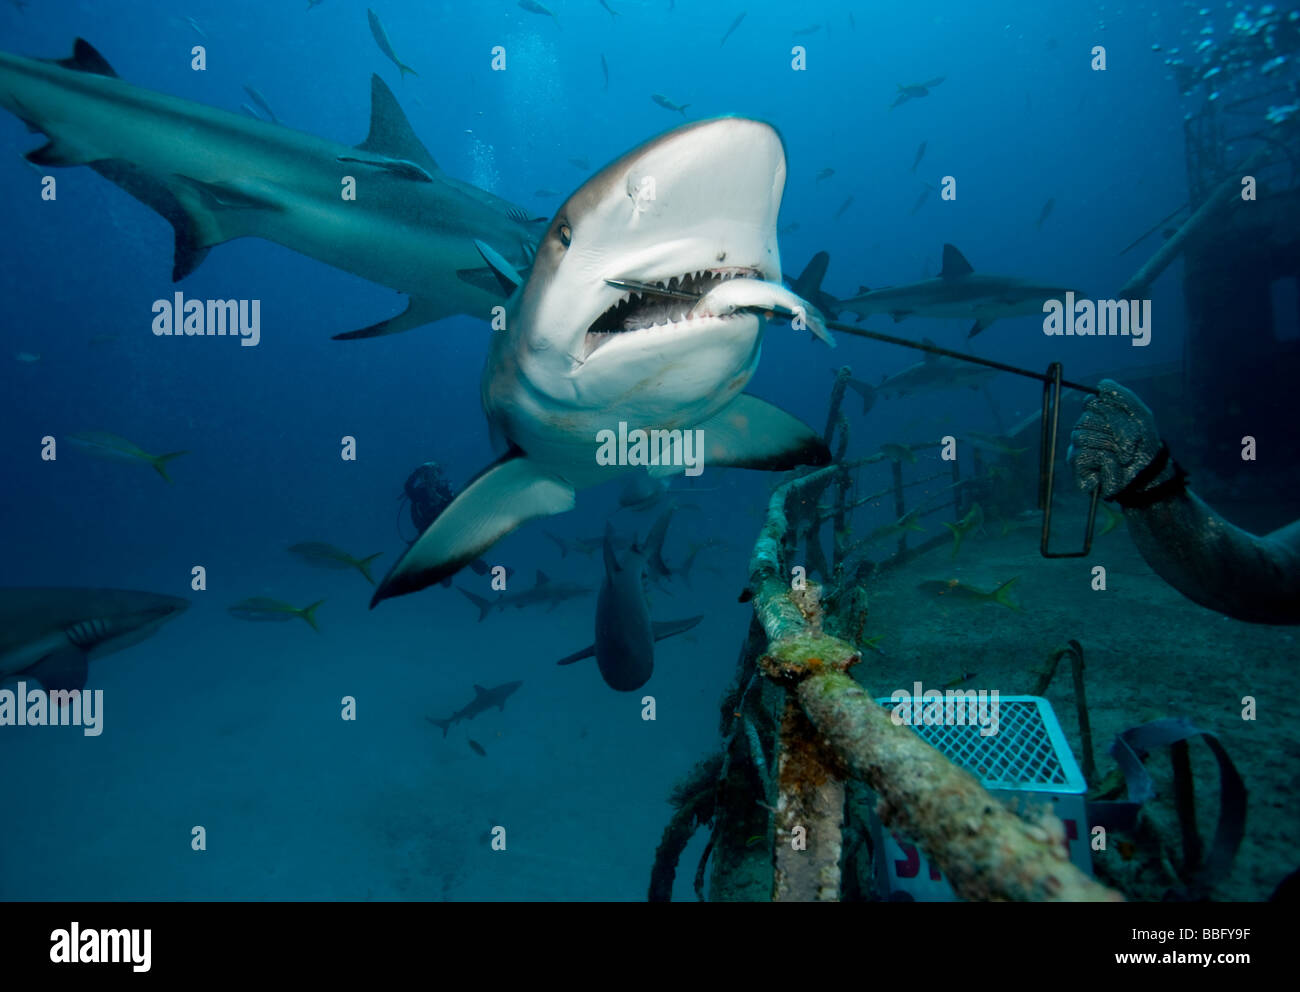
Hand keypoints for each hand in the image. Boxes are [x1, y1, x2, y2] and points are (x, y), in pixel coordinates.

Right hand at [1069, 379, 1162, 498]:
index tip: (1125, 420)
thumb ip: (1122, 396)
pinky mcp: (1077, 469)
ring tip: (1121, 457)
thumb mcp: (1140, 415)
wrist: (1148, 475)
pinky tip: (1112, 468)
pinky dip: (1104, 462)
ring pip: (1082, 437)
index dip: (1108, 411)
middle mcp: (1084, 431)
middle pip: (1085, 420)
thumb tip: (1101, 383)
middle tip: (1127, 443)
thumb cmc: (1144, 445)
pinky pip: (1082, 456)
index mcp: (1097, 417)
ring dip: (1109, 447)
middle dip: (1112, 431)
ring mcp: (1078, 449)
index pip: (1091, 403)